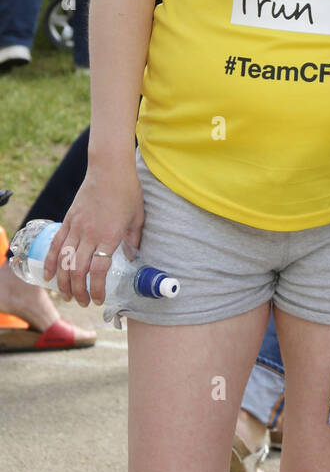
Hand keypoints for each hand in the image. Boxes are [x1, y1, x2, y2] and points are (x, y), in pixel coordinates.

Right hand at [44, 163, 144, 306]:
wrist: (109, 168)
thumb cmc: (127, 191)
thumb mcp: (137, 217)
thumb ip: (134, 239)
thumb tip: (133, 256)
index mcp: (109, 235)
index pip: (99, 270)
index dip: (97, 288)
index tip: (98, 300)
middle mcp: (90, 234)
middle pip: (79, 270)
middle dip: (79, 291)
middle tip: (83, 302)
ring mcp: (76, 226)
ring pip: (64, 261)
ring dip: (63, 282)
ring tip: (67, 295)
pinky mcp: (68, 219)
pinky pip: (56, 244)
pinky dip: (50, 261)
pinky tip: (48, 275)